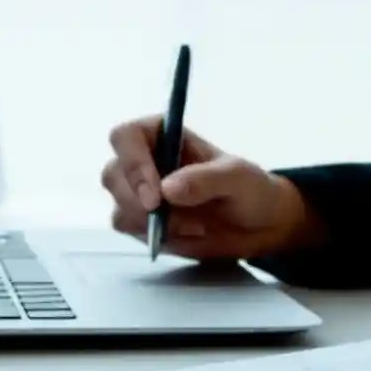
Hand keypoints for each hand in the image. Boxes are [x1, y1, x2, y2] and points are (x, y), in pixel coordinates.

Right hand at [100, 116, 318, 259]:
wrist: (258, 226)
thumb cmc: (249, 189)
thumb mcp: (238, 178)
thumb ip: (206, 179)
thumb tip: (168, 189)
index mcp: (162, 134)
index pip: (126, 136)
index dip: (133, 163)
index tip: (155, 194)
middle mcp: (144, 160)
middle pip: (112, 174)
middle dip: (136, 201)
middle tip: (165, 216)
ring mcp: (139, 192)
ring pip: (118, 205)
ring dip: (148, 222)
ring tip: (192, 226)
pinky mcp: (141, 221)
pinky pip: (128, 229)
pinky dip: (152, 236)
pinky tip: (184, 233)